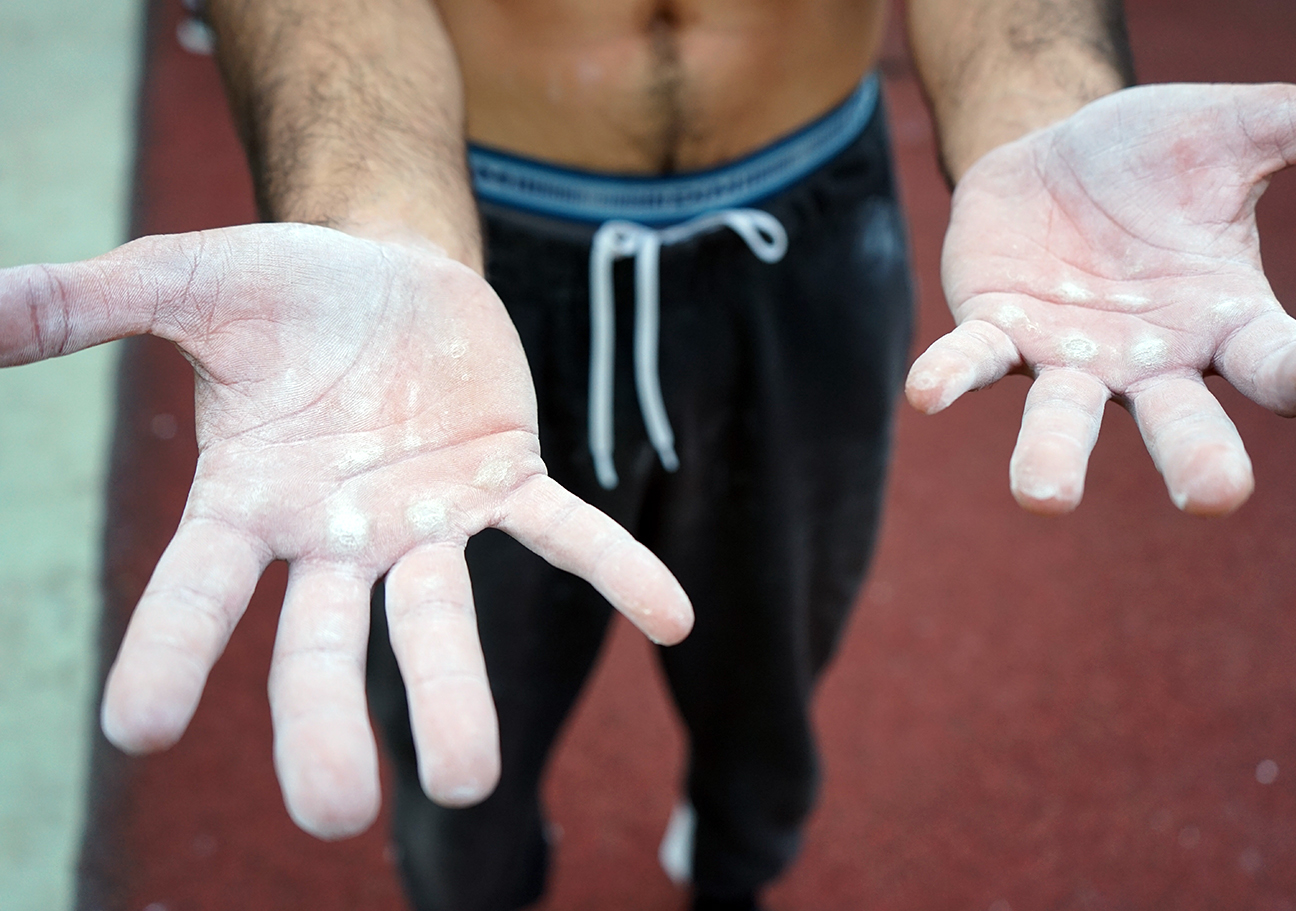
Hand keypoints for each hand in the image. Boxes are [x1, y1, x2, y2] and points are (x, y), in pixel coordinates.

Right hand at [0, 223, 693, 837]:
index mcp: (250, 502)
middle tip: (329, 811)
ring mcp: (429, 519)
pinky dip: (618, 571)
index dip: (171, 654)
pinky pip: (567, 535)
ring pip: (441, 619)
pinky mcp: (507, 481)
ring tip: (469, 781)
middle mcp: (338, 536)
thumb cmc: (287, 291)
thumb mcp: (189, 281)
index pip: (199, 593)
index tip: (140, 729)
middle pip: (324, 645)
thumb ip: (92, 303)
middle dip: (322, 724)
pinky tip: (674, 617)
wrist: (389, 270)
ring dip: (454, 694)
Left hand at [906, 83, 1295, 514]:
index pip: (1274, 360)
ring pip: (1064, 419)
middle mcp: (1150, 360)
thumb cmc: (1157, 156)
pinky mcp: (998, 331)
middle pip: (1179, 422)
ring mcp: (1070, 357)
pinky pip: (974, 361)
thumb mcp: (1242, 130)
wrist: (1056, 150)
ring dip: (1051, 458)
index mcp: (1224, 321)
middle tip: (1212, 498)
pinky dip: (951, 377)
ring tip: (1043, 499)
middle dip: (1195, 459)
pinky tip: (925, 396)